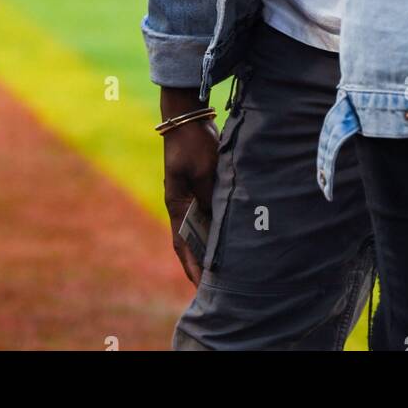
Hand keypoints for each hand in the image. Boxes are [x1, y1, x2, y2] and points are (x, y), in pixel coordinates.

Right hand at [160, 88, 219, 285]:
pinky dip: (218, 225)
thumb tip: (222, 219)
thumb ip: (212, 195)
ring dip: (212, 245)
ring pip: (203, 227)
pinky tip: (231, 234)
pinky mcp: (201, 184)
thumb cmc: (192, 143)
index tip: (203, 290)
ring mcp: (190, 194)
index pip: (183, 245)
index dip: (193, 268)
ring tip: (228, 266)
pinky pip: (211, 211)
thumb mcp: (203, 171)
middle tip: (219, 285)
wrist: (187, 117)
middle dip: (203, 262)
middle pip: (192, 241)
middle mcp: (181, 204)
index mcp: (176, 204)